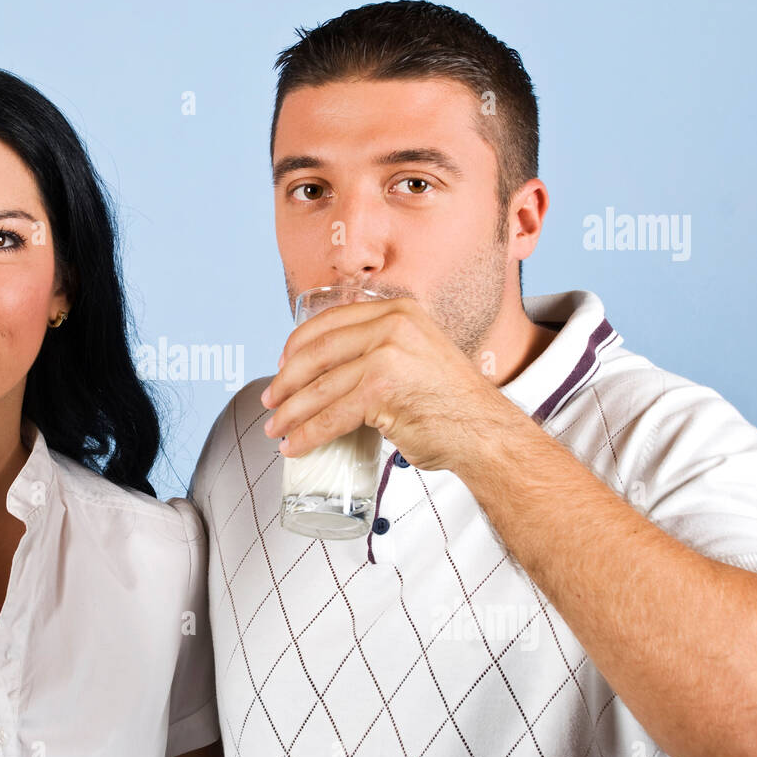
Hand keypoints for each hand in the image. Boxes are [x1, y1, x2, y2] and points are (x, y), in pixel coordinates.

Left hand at [259, 296, 516, 471]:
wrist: (485, 433)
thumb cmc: (449, 404)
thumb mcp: (415, 355)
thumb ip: (380, 350)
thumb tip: (328, 370)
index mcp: (397, 310)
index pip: (330, 322)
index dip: (296, 346)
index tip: (281, 366)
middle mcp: (393, 324)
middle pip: (318, 352)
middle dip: (286, 382)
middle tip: (270, 402)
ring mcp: (389, 354)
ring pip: (321, 387)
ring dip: (291, 412)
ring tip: (276, 428)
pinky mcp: (384, 388)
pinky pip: (332, 414)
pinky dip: (307, 433)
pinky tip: (295, 445)